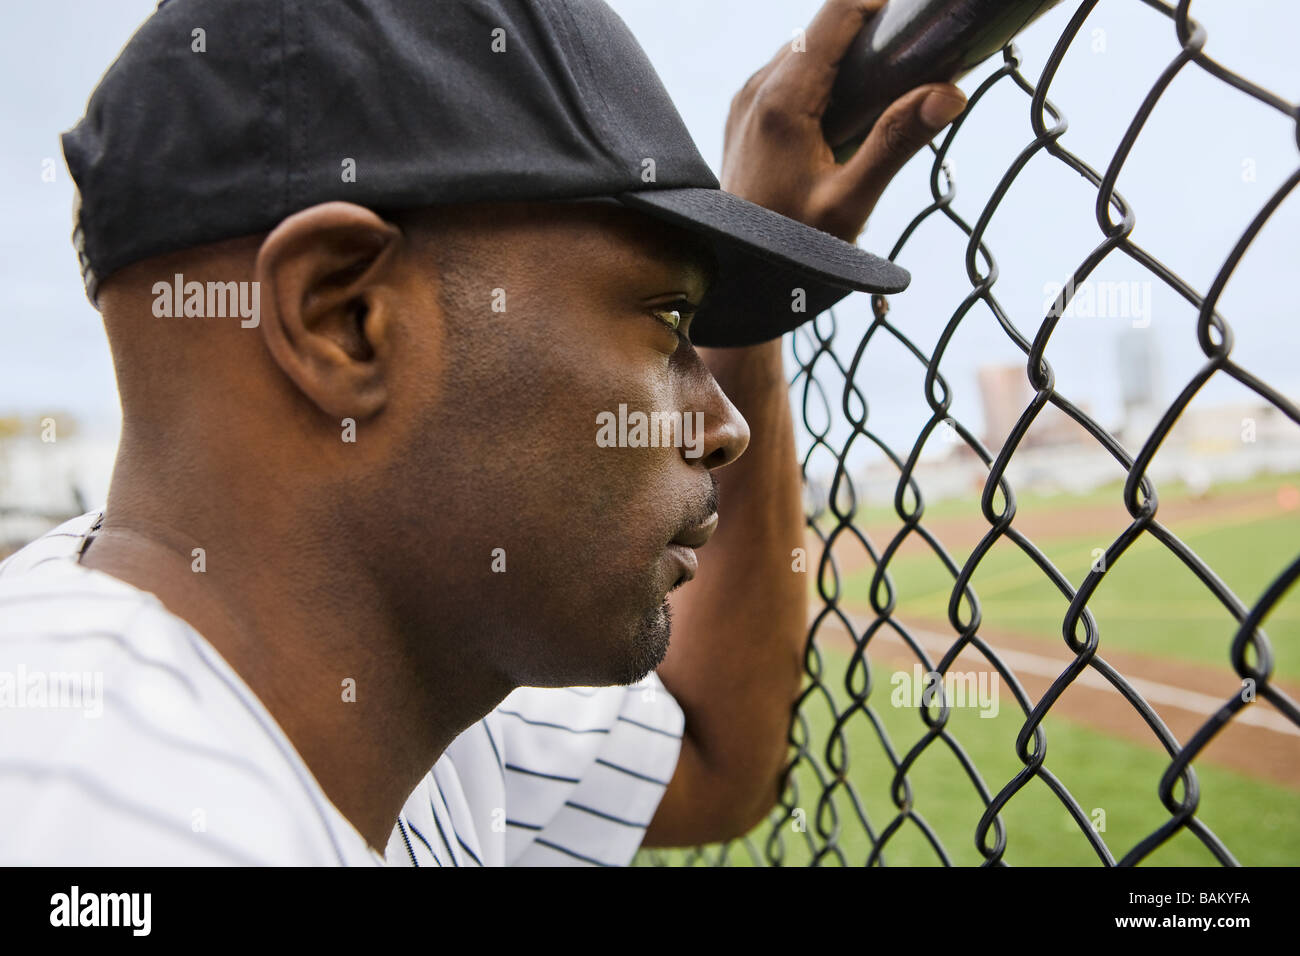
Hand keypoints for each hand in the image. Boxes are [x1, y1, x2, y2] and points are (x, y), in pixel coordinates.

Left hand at [720, 0, 967, 243]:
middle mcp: (757, 90)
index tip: (918, 22)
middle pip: (824, 30)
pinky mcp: (747, 117)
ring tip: (886, 95)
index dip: (881, 5)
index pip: (837, 14)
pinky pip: (791, 78)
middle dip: (871, 38)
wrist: (737, 279)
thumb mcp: (850, 201)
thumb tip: (950, 92)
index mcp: (781, 101)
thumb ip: (898, 142)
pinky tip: (849, 119)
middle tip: (914, 65)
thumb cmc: (789, 249)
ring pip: (806, 52)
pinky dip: (825, 84)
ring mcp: (747, 102)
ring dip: (848, 61)